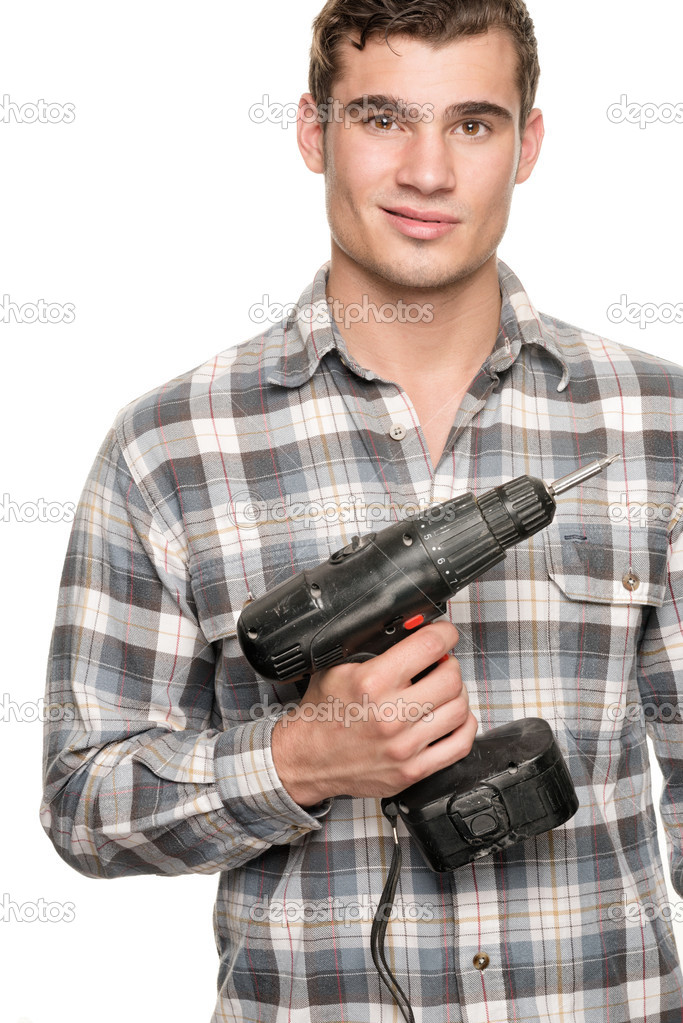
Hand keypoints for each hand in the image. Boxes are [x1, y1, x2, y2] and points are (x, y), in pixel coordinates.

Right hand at [270, 621, 477, 805]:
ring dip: (457, 694)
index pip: (429, 646)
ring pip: (460, 709)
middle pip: (451, 677)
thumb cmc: (322, 714)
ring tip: (443, 691)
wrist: (306, 759)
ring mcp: (404, 747)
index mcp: (372, 682)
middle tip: (441, 664)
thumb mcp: (338, 668)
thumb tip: (408, 631)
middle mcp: (390, 715)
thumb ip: (373, 649)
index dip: (444, 633)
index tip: (445, 634)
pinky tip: (453, 718)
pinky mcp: (411, 771)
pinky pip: (459, 745)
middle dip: (450, 664)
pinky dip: (464, 726)